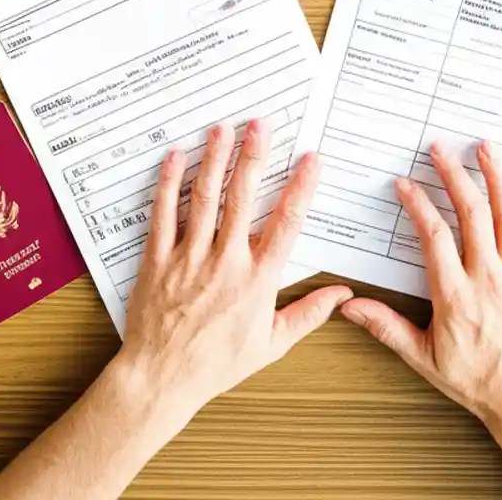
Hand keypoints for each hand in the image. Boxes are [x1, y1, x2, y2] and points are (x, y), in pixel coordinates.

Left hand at [114, 119, 352, 413]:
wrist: (162, 377)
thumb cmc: (216, 365)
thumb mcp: (271, 345)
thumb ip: (308, 314)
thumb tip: (343, 295)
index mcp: (257, 280)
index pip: (286, 224)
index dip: (300, 188)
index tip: (310, 159)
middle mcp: (225, 261)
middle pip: (243, 198)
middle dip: (254, 156)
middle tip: (261, 123)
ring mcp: (189, 257)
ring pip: (204, 198)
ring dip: (215, 159)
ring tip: (223, 128)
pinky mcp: (158, 259)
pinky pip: (163, 213)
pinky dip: (169, 182)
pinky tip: (175, 156)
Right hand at [340, 140, 501, 432]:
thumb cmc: (476, 380)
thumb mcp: (424, 357)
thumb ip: (386, 327)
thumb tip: (349, 306)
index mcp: (455, 295)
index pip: (433, 236)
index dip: (418, 204)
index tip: (405, 184)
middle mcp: (489, 277)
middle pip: (471, 213)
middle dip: (453, 175)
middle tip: (439, 149)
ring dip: (494, 176)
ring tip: (483, 148)